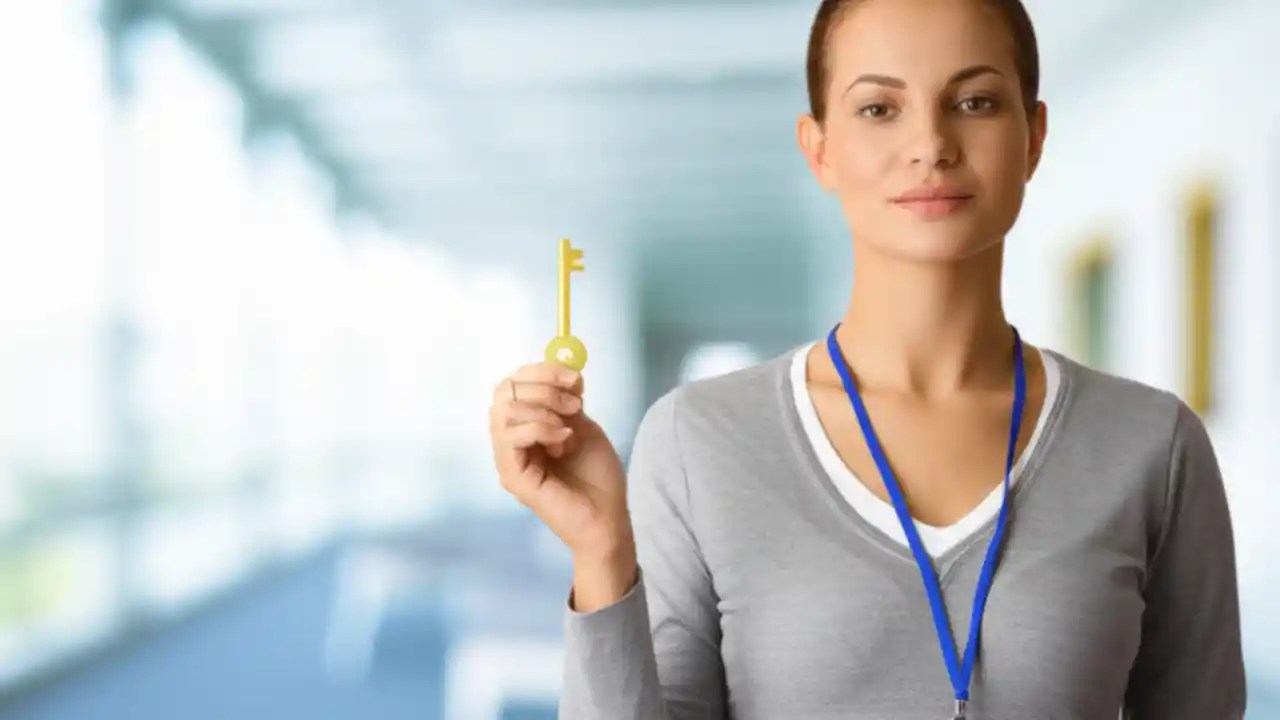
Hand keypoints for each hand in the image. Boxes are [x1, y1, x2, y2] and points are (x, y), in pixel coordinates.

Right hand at [489, 361, 632, 559]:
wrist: (608, 519)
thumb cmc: (598, 479)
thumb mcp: (583, 427)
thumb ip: (568, 402)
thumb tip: (566, 371)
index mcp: (524, 427)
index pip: (513, 385)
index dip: (540, 371)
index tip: (574, 376)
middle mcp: (509, 442)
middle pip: (503, 391)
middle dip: (542, 385)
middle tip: (575, 401)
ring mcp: (508, 460)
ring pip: (505, 410)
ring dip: (543, 407)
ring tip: (570, 425)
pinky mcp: (512, 476)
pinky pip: (512, 436)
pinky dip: (541, 427)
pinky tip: (564, 440)